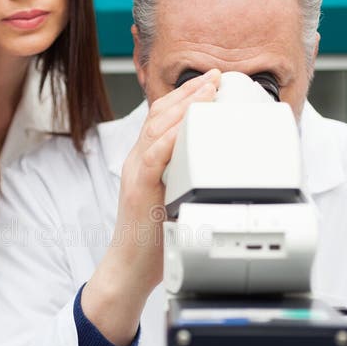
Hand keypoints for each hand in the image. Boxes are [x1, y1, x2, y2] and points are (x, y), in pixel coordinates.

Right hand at [82, 70, 219, 344]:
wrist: (130, 268)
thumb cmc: (155, 239)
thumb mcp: (175, 199)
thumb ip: (188, 178)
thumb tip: (216, 168)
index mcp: (146, 162)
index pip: (162, 119)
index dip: (185, 97)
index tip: (210, 82)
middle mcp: (138, 161)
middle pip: (159, 115)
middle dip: (189, 92)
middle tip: (214, 77)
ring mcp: (136, 173)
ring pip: (156, 128)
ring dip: (184, 106)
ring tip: (206, 91)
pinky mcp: (138, 189)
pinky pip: (154, 156)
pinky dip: (171, 138)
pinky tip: (186, 125)